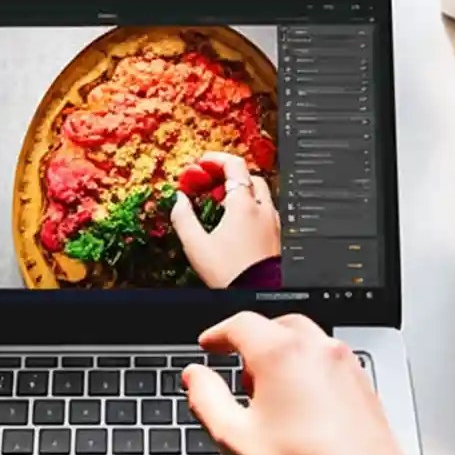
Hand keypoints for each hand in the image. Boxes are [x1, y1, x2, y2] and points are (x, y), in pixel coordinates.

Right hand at [172, 151, 279, 287]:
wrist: (258, 295)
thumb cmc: (230, 273)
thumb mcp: (196, 245)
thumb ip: (183, 217)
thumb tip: (178, 200)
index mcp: (243, 205)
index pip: (234, 165)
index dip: (215, 159)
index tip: (202, 162)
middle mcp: (262, 209)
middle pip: (247, 176)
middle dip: (226, 175)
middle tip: (208, 183)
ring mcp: (272, 222)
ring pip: (258, 193)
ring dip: (239, 190)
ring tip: (219, 203)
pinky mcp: (276, 235)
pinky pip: (263, 210)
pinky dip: (249, 206)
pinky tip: (234, 222)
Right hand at [183, 312, 419, 454]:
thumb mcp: (236, 437)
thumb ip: (206, 399)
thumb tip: (195, 377)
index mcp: (282, 354)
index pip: (241, 324)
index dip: (218, 333)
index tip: (209, 345)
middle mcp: (318, 350)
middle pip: (276, 326)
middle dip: (252, 343)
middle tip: (238, 371)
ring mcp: (346, 366)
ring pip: (306, 342)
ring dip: (282, 354)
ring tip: (269, 395)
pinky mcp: (364, 385)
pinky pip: (329, 361)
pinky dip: (307, 369)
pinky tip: (300, 407)